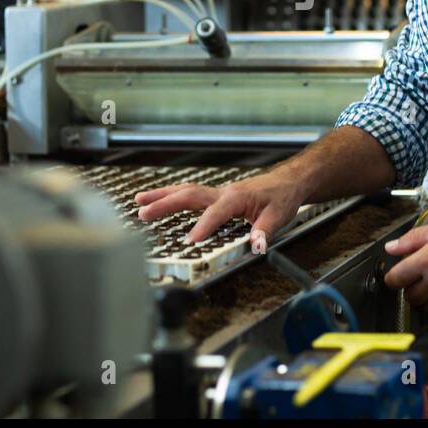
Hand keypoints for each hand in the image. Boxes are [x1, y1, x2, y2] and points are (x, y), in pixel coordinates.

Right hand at [133, 174, 307, 253]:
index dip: (203, 226)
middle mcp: (223, 192)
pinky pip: (190, 194)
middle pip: (189, 195)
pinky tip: (158, 201)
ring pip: (185, 191)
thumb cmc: (282, 197)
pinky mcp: (216, 197)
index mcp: (237, 197)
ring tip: (139, 200)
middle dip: (165, 203)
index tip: (190, 241)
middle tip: (143, 213)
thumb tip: (256, 245)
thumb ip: (265, 231)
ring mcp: (217, 193)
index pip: (216, 212)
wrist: (288, 182)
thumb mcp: (279, 216)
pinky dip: (172, 196)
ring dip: (161, 195)